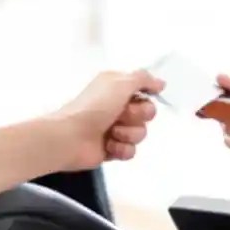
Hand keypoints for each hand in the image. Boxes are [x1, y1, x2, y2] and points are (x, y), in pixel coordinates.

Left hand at [48, 69, 164, 170]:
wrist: (70, 137)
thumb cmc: (92, 107)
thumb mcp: (120, 83)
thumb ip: (143, 78)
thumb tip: (160, 82)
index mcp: (117, 88)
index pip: (146, 92)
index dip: (145, 96)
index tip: (137, 98)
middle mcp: (117, 107)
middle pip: (148, 113)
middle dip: (137, 116)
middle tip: (120, 115)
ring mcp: (115, 129)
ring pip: (141, 133)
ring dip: (127, 133)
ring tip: (111, 132)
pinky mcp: (113, 148)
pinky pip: (132, 151)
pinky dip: (121, 148)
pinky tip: (108, 145)